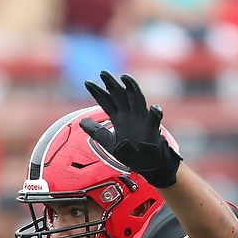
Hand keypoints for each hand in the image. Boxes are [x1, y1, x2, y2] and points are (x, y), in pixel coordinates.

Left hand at [80, 71, 181, 187]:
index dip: (98, 92)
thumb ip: (96, 131)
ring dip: (133, 89)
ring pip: (137, 100)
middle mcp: (130, 115)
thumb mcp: (109, 142)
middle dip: (112, 84)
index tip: (87, 82)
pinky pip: (155, 119)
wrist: (148, 165)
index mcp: (119, 117)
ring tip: (126, 77)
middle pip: (120, 96)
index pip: (107, 101)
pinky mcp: (152, 129)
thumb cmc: (130, 152)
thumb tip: (81, 121)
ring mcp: (141, 120)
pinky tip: (155, 108)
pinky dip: (156, 113)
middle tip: (103, 72)